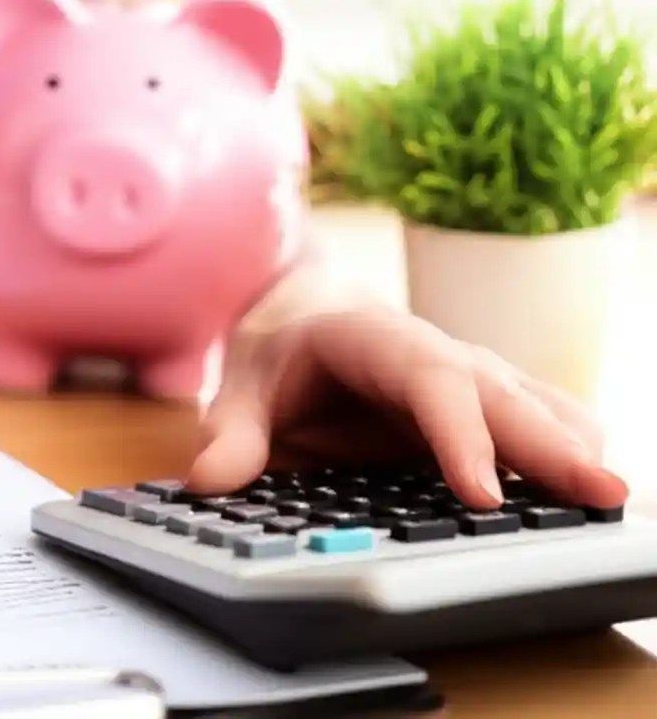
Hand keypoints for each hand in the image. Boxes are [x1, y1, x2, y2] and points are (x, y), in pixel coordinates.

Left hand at [188, 307, 627, 509]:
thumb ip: (230, 434)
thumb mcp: (241, 389)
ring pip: (531, 404)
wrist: (302, 325)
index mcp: (375, 339)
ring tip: (612, 495)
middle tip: (601, 492)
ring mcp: (464, 378)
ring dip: (572, 446)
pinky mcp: (478, 407)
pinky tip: (590, 484)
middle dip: (548, 444)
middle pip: (498, 394)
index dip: (459, 435)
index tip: (481, 493)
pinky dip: (565, 446)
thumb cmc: (278, 358)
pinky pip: (533, 420)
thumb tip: (209, 479)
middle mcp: (434, 354)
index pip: (429, 381)